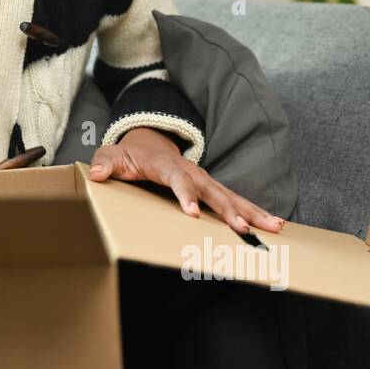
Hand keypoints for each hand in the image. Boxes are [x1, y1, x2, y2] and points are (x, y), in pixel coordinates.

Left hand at [88, 127, 284, 235]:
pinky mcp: (211, 187)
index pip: (177, 180)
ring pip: (230, 195)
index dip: (185, 195)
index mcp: (165, 166)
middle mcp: (190, 171)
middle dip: (229, 209)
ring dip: (252, 211)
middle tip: (243, 228)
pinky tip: (272, 223)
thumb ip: (104, 164)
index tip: (192, 213)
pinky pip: (234, 199)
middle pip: (212, 190)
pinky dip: (254, 210)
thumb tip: (96, 174)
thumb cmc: (128, 154)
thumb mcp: (111, 156)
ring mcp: (203, 179)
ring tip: (273, 226)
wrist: (148, 140)